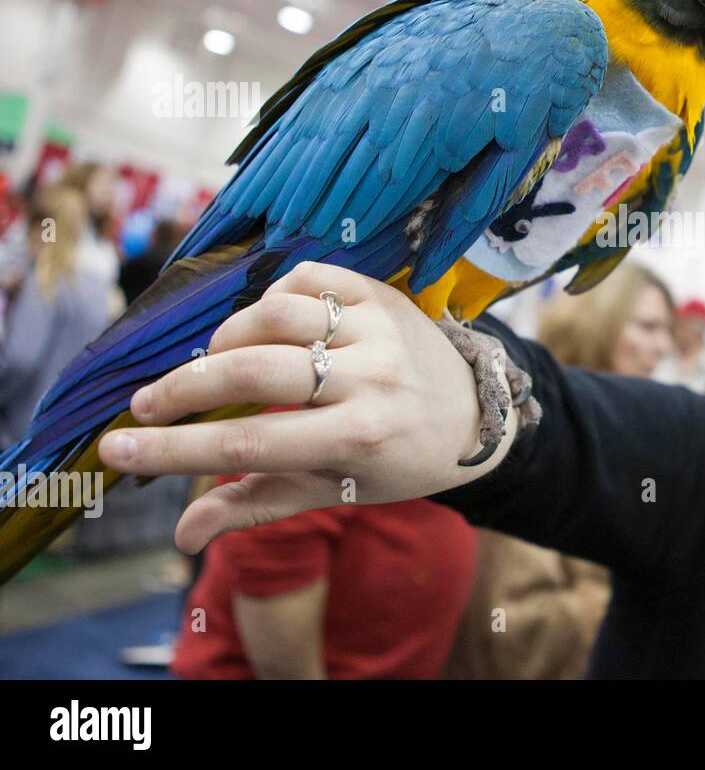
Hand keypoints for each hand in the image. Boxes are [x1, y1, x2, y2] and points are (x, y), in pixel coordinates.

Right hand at [99, 262, 516, 553]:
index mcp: (359, 439)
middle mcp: (371, 380)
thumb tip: (182, 535)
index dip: (175, 449)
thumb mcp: (337, 491)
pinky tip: (264, 324)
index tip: (118, 448)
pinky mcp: (381, 293)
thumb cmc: (399, 461)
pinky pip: (306, 278)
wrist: (477, 414)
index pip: (249, 444)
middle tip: (147, 404)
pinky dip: (271, 297)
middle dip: (184, 388)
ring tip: (215, 364)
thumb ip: (257, 504)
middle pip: (254, 371)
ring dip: (228, 338)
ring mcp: (378, 330)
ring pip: (275, 315)